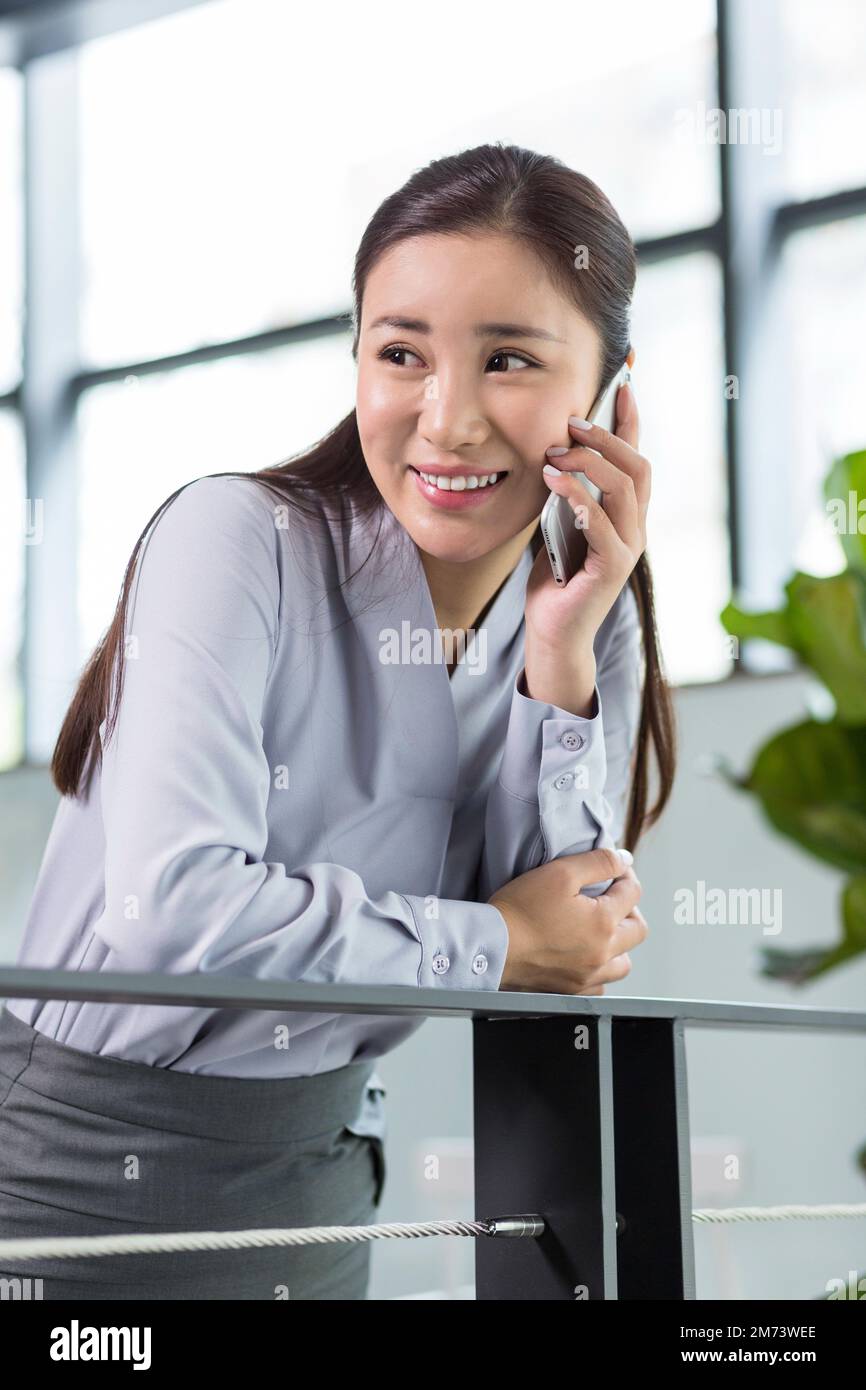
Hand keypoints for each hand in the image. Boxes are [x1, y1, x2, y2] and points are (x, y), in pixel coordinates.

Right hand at [489, 847, 646, 994]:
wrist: (489, 948)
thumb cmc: (519, 910)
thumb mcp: (560, 873)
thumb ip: (598, 862)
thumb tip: (624, 860)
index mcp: (604, 923)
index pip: (633, 892)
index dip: (624, 874)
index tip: (612, 869)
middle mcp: (602, 954)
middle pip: (637, 930)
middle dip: (629, 909)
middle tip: (609, 898)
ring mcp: (588, 977)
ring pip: (623, 963)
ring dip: (619, 944)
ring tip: (599, 930)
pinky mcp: (571, 991)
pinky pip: (600, 985)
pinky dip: (599, 969)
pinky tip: (583, 955)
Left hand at [523, 380, 649, 705]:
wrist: (554, 630)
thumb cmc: (556, 578)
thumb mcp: (560, 524)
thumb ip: (567, 493)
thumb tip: (556, 451)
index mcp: (626, 515)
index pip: (637, 458)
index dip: (632, 421)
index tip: (623, 385)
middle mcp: (635, 528)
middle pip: (638, 467)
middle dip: (608, 437)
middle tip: (573, 422)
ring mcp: (628, 548)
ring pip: (624, 488)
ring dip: (590, 462)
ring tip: (556, 452)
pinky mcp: (612, 568)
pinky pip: (600, 522)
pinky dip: (577, 495)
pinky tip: (552, 480)